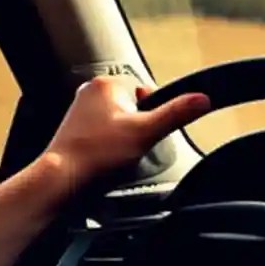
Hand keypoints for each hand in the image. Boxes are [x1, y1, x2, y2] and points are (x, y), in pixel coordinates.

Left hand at [44, 77, 210, 181]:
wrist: (61, 181)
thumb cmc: (97, 155)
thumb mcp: (147, 132)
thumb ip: (177, 114)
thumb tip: (203, 98)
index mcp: (106, 84)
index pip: (148, 91)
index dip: (153, 115)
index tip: (143, 131)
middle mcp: (89, 93)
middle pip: (136, 108)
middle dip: (139, 129)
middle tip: (129, 145)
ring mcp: (80, 112)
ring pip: (122, 123)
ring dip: (125, 139)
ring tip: (116, 154)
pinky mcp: (76, 131)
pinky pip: (106, 135)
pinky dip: (111, 148)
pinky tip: (106, 160)